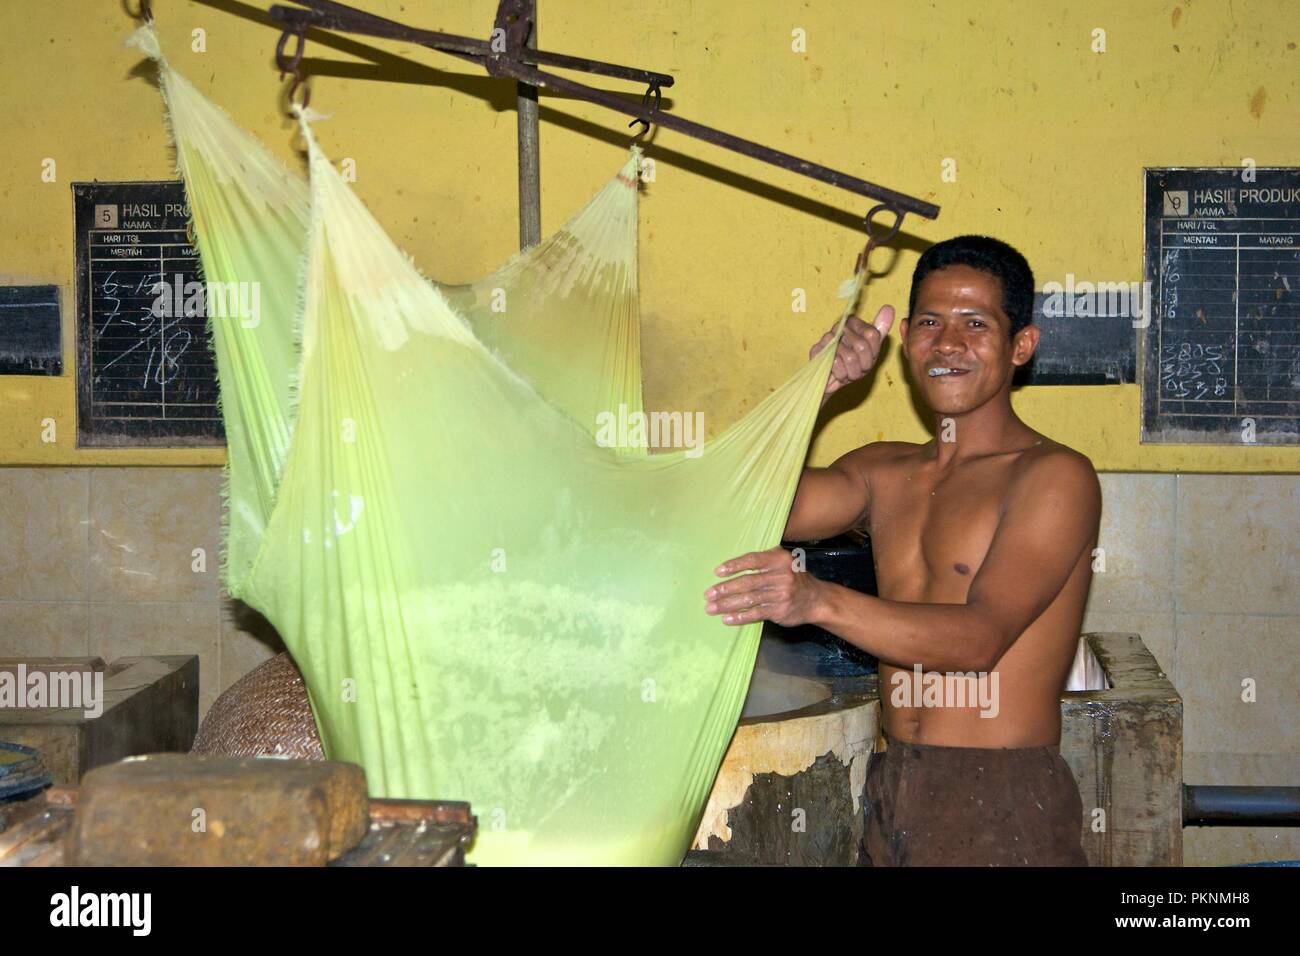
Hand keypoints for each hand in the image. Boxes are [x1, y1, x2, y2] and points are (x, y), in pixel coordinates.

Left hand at [704, 547, 824, 627]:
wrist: (816, 600)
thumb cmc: (794, 578)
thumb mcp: (785, 561)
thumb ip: (764, 559)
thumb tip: (734, 564)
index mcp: (779, 560)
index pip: (752, 560)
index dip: (734, 566)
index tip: (717, 572)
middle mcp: (781, 576)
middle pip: (747, 582)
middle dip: (725, 589)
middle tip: (708, 594)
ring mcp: (780, 595)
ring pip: (749, 599)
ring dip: (727, 604)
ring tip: (711, 608)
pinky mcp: (779, 611)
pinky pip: (756, 614)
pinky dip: (740, 617)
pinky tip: (727, 619)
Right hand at [810, 304, 895, 404]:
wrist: (831, 382)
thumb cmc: (854, 364)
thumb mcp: (872, 349)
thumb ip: (880, 328)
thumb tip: (889, 307)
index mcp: (854, 323)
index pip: (872, 334)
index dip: (872, 353)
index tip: (867, 360)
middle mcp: (840, 326)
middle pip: (862, 346)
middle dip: (863, 365)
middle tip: (858, 369)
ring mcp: (827, 338)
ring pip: (850, 357)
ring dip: (852, 372)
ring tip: (848, 373)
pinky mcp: (817, 351)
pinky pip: (836, 364)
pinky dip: (841, 375)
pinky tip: (838, 374)